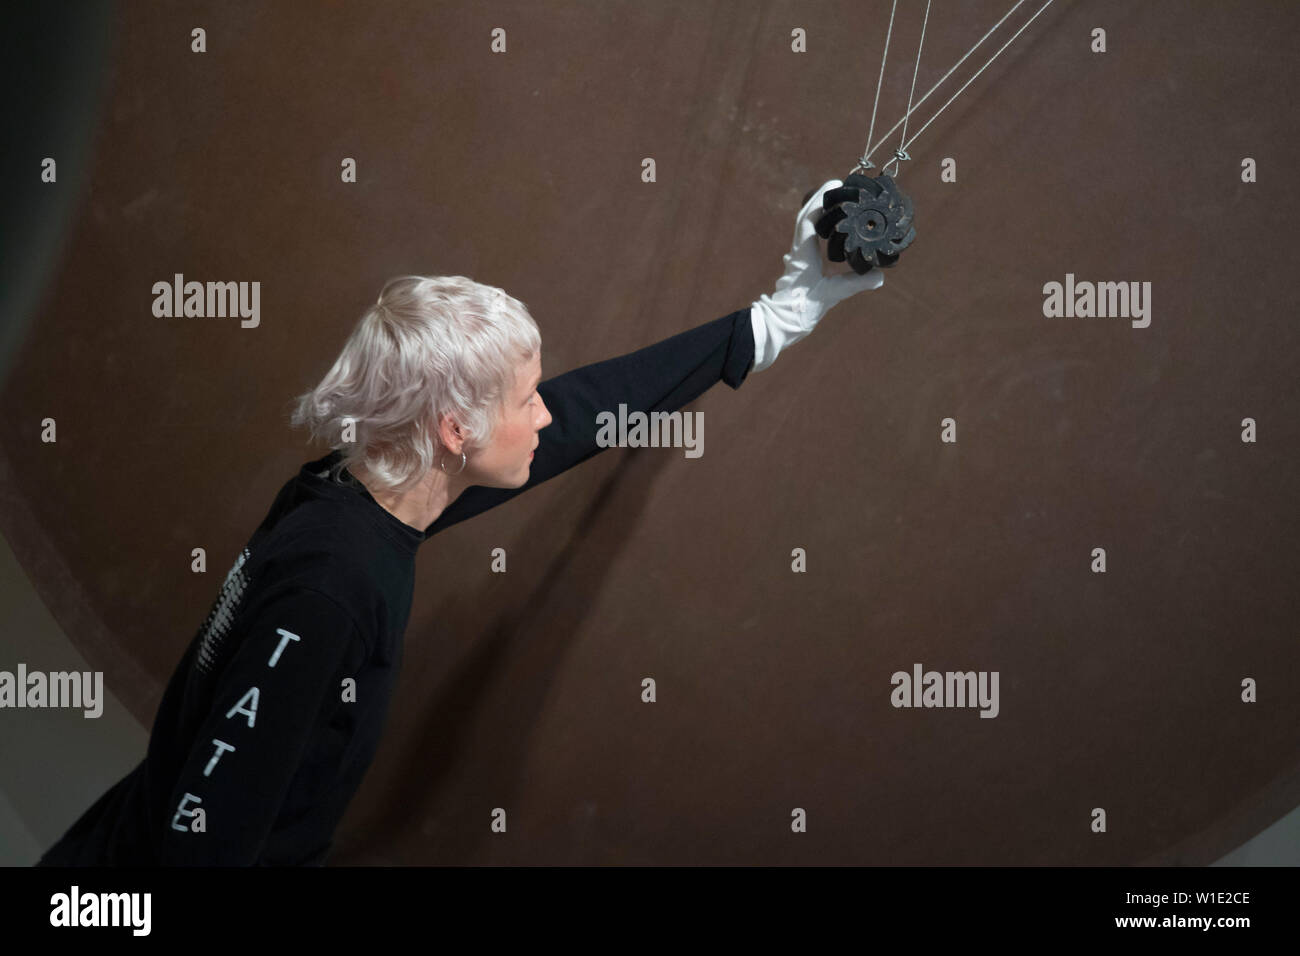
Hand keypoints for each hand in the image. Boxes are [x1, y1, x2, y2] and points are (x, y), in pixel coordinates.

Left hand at [749, 179, 884, 372]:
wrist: (780, 325)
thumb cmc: (800, 310)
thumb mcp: (831, 296)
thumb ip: (855, 284)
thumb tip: (879, 277)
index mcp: (802, 253)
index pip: (808, 218)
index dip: (820, 200)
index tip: (834, 185)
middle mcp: (797, 252)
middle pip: (805, 217)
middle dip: (820, 199)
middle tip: (838, 186)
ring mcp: (796, 259)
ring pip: (805, 228)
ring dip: (818, 212)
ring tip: (837, 202)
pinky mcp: (799, 267)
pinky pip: (808, 240)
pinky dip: (818, 229)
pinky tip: (828, 231)